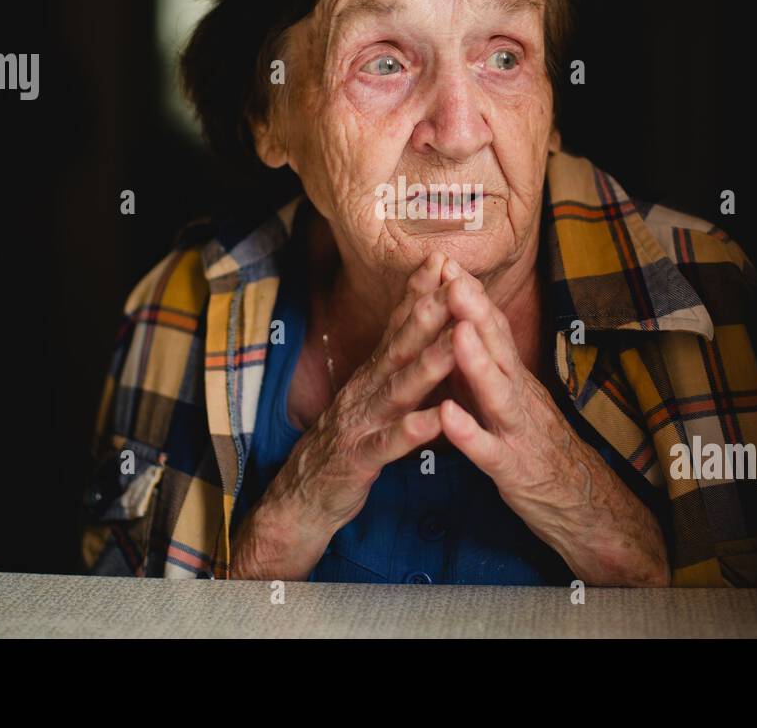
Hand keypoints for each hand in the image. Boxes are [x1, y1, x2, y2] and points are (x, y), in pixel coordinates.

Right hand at [230, 251, 458, 579]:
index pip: (397, 325)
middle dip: (428, 313)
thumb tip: (416, 322)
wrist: (303, 498)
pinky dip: (410, 432)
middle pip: (399, 346)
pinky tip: (433, 420)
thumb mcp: (369, 396)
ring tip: (454, 342)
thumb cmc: (347, 443)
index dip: (418, 291)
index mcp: (372, 375)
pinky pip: (387, 445)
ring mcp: (360, 423)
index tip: (442, 258)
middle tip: (453, 283)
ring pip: (397, 390)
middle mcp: (365, 390)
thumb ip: (392, 363)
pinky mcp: (359, 460)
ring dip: (426, 365)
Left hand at [436, 258, 670, 586]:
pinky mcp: (515, 472)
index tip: (446, 261)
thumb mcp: (509, 404)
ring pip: (498, 393)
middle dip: (474, 311)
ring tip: (456, 332)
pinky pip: (490, 452)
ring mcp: (520, 433)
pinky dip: (468, 433)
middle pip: (499, 348)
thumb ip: (484, 373)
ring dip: (476, 362)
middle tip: (452, 275)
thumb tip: (455, 331)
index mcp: (516, 380)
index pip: (494, 330)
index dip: (472, 296)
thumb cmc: (536, 452)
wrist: (583, 508)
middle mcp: (522, 398)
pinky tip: (447, 418)